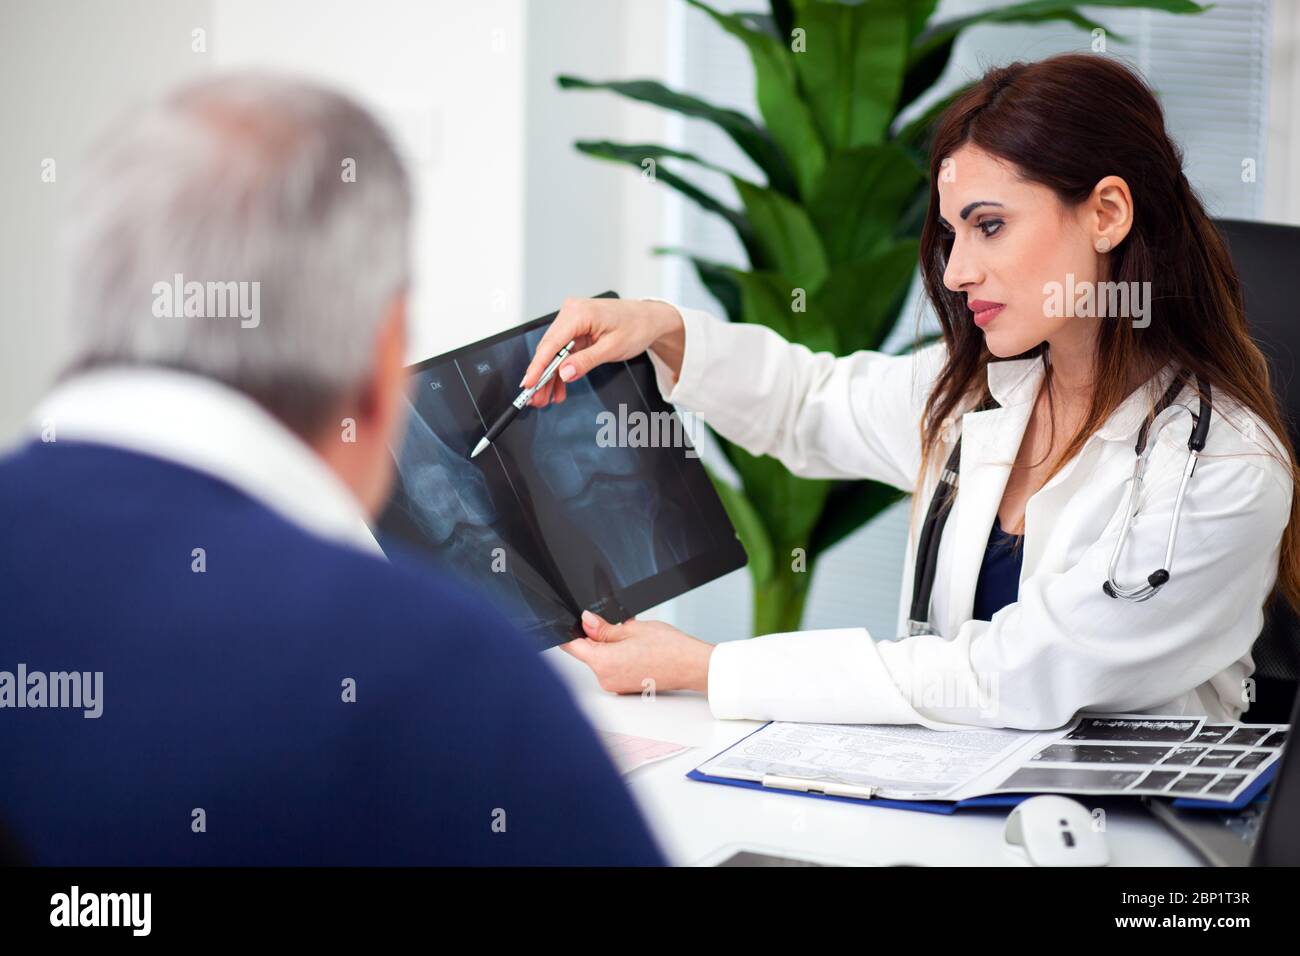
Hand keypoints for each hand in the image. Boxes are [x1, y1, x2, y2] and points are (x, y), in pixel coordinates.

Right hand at [520, 297, 684, 406]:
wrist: (650, 319)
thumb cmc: (636, 326)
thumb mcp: (612, 348)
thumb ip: (586, 361)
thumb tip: (565, 373)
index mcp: (579, 312)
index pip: (551, 343)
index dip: (538, 366)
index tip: (529, 383)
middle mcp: (571, 313)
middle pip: (549, 349)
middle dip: (542, 376)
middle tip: (536, 398)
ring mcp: (572, 320)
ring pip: (554, 352)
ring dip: (550, 376)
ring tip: (546, 398)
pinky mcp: (576, 329)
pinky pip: (563, 351)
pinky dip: (562, 369)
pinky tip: (559, 388)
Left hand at [561, 610, 712, 694]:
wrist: (692, 666)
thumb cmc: (669, 648)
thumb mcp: (631, 628)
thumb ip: (603, 627)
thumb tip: (586, 621)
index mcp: (603, 662)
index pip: (572, 647)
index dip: (570, 632)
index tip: (571, 624)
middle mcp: (606, 679)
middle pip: (588, 654)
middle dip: (596, 638)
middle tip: (616, 627)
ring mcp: (616, 686)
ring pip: (602, 661)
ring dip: (610, 648)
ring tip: (633, 640)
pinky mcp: (625, 688)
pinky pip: (614, 670)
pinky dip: (620, 658)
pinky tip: (637, 651)